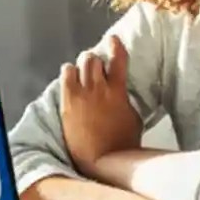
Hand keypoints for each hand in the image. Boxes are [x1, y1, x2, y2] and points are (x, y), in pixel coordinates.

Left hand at [60, 36, 141, 176]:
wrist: (102, 159)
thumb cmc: (123, 143)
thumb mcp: (133, 118)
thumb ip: (126, 101)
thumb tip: (123, 95)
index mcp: (118, 91)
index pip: (119, 58)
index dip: (115, 46)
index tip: (114, 40)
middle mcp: (100, 88)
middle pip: (94, 58)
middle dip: (94, 60)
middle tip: (94, 68)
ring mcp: (83, 93)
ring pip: (81, 62)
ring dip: (82, 65)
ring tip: (82, 73)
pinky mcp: (69, 101)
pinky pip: (66, 73)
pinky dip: (69, 72)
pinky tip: (71, 79)